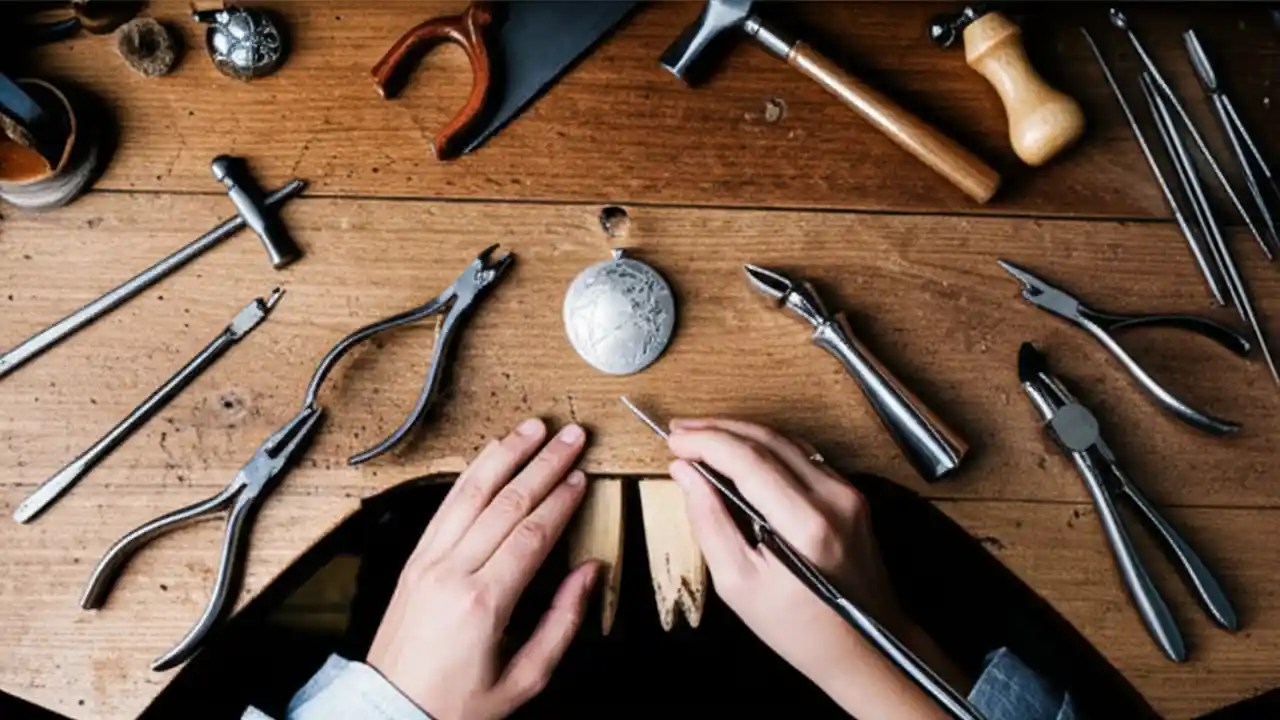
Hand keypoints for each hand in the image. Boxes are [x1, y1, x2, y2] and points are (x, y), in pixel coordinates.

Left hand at [367, 418, 598, 719]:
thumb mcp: (525, 679)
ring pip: (471, 492)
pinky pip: (446, 505)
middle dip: (544, 464)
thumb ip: (563, 622)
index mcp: (483, 603)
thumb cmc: (455, 705)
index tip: (582, 478)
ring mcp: (427, 562)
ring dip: (506, 455)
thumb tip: (589, 573)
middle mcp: (451, 573)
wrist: (392, 712)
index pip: (532, 534)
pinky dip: (472, 475)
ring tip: (533, 429)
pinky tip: (490, 456)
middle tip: (572, 438)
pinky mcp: (414, 561)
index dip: (561, 501)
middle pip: (506, 503)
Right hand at [667, 418, 961, 719]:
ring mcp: (848, 492)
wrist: (864, 647)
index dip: (706, 442)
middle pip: (767, 440)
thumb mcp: (738, 585)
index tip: (672, 440)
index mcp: (806, 524)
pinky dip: (765, 447)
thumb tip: (684, 472)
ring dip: (740, 432)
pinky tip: (738, 451)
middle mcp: (833, 497)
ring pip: (786, 441)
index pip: (748, 459)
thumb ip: (709, 522)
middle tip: (678, 430)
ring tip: (700, 435)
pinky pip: (802, 456)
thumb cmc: (798, 628)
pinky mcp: (852, 494)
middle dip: (717, 429)